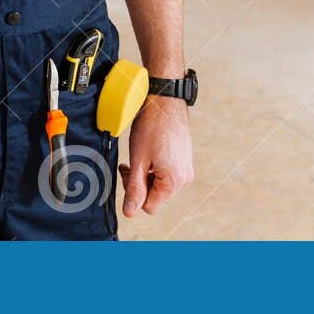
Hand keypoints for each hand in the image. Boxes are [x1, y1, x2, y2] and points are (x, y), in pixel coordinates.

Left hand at [119, 94, 192, 217]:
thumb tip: (129, 213)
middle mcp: (184, 178)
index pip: (150, 207)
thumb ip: (134, 188)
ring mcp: (186, 169)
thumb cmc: (151, 126)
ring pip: (160, 185)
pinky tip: (149, 153)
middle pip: (156, 196)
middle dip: (140, 183)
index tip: (128, 173)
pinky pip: (167, 174)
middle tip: (130, 164)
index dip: (134, 194)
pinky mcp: (184, 160)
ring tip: (140, 157)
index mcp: (174, 181)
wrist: (165, 100)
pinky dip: (155, 168)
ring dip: (147, 175)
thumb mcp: (138, 159)